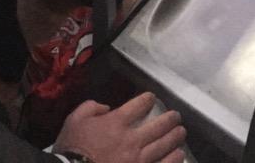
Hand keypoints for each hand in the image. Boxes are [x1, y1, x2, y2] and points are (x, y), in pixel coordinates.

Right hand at [54, 93, 184, 162]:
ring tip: (181, 133)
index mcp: (116, 122)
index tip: (152, 98)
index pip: (138, 105)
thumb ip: (91, 107)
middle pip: (157, 126)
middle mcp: (131, 139)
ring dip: (174, 138)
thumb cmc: (72, 148)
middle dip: (169, 119)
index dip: (147, 99)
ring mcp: (138, 160)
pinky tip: (179, 155)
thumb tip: (106, 108)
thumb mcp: (75, 119)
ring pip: (163, 146)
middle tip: (176, 116)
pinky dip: (172, 160)